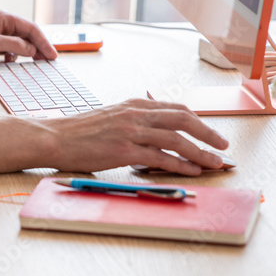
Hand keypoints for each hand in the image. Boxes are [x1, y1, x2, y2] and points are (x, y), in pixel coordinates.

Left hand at [0, 11, 58, 65]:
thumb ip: (14, 45)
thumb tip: (32, 49)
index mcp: (5, 19)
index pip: (31, 29)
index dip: (44, 42)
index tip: (52, 55)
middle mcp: (2, 25)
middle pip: (27, 36)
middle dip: (39, 48)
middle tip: (49, 61)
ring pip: (19, 44)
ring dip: (28, 53)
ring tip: (37, 63)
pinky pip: (8, 50)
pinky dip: (14, 56)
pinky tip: (13, 62)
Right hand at [43, 99, 228, 174]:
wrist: (52, 138)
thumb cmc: (76, 133)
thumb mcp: (108, 118)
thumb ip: (130, 121)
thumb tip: (149, 134)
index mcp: (132, 104)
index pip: (174, 108)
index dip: (196, 120)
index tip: (208, 130)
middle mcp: (135, 114)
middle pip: (183, 119)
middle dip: (208, 132)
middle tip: (223, 144)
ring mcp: (130, 132)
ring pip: (177, 139)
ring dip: (201, 151)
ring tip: (215, 162)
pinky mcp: (124, 150)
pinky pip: (161, 157)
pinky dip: (181, 164)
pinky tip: (192, 170)